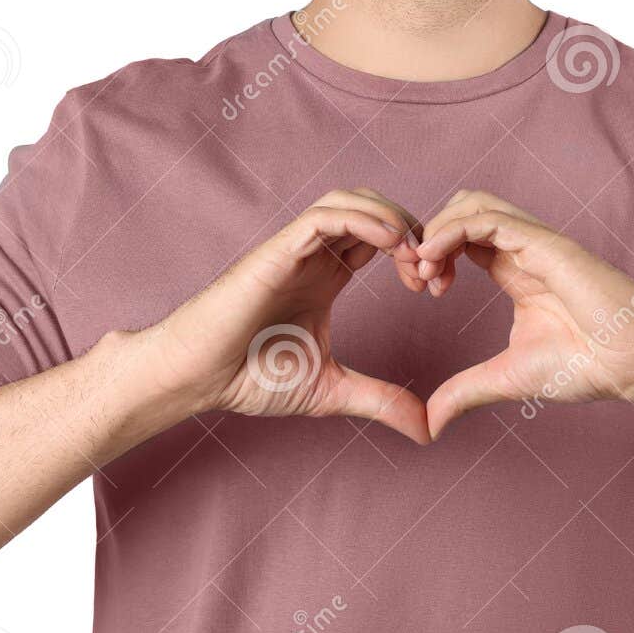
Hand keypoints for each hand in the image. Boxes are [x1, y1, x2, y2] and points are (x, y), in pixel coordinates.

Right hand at [149, 189, 431, 443]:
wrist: (197, 378)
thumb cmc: (248, 378)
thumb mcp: (331, 391)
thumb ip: (379, 401)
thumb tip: (426, 431)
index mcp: (327, 277)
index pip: (381, 239)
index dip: (416, 252)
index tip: (436, 287)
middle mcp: (313, 256)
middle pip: (373, 209)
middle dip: (413, 229)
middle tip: (434, 269)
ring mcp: (295, 249)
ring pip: (351, 201)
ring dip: (391, 218)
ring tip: (415, 253)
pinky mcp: (278, 251)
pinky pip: (325, 216)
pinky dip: (363, 219)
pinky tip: (391, 241)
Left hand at [411, 190, 633, 438]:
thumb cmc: (587, 366)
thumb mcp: (507, 378)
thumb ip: (465, 392)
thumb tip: (429, 423)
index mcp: (516, 271)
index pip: (464, 239)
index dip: (434, 254)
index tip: (421, 289)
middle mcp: (524, 250)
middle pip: (464, 209)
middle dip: (430, 234)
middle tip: (416, 275)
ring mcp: (535, 243)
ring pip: (474, 203)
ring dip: (438, 227)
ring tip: (423, 266)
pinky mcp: (546, 244)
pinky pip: (488, 218)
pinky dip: (452, 230)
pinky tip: (436, 260)